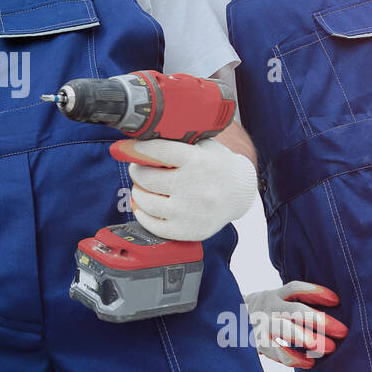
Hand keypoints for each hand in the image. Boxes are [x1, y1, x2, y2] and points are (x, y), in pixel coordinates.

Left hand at [126, 138, 257, 240]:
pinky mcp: (190, 230)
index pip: (159, 151)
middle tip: (138, 169)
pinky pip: (154, 226)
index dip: (139, 149)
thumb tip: (142, 141)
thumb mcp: (204, 145)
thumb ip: (178, 141)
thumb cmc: (217, 166)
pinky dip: (143, 215)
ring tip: (141, 188)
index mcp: (199, 161)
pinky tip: (143, 207)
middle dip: (137, 172)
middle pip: (148, 178)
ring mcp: (192, 211)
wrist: (240, 193)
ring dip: (138, 193)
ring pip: (147, 203)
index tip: (131, 148)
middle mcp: (196, 186)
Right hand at [244, 282, 348, 367]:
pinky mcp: (257, 342)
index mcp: (276, 295)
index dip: (316, 292)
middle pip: (295, 310)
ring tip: (329, 348)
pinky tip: (310, 363)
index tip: (336, 301)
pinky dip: (294, 358)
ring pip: (284, 329)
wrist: (226, 321)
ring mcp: (262, 324)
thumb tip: (334, 311)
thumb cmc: (265, 314)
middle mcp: (269, 307)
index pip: (295, 288)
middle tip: (341, 331)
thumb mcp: (276, 302)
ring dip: (307, 338)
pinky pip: (276, 350)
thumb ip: (296, 304)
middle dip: (320, 320)